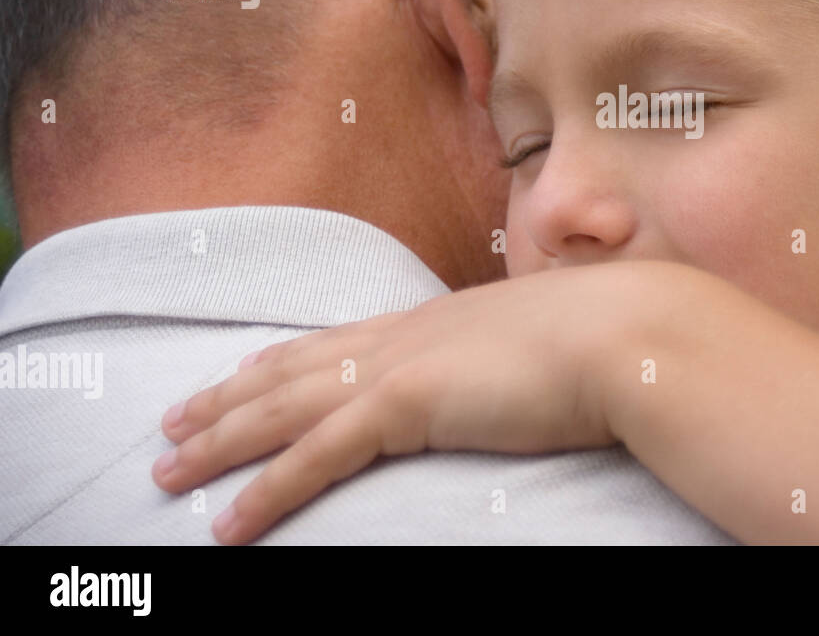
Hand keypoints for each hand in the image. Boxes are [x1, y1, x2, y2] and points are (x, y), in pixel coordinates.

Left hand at [151, 261, 682, 543]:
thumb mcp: (548, 342)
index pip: (336, 337)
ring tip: (165, 471)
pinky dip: (266, 489)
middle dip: (224, 397)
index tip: (237, 370)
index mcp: (436, 318)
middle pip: (291, 368)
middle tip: (169, 421)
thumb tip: (523, 373)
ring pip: (283, 408)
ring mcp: (401, 365)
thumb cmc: (608, 339)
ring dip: (218, 441)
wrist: (630, 331)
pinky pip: (316, 456)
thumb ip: (515, 355)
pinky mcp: (406, 404)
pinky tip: (226, 522)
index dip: (278, 357)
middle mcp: (406, 333)